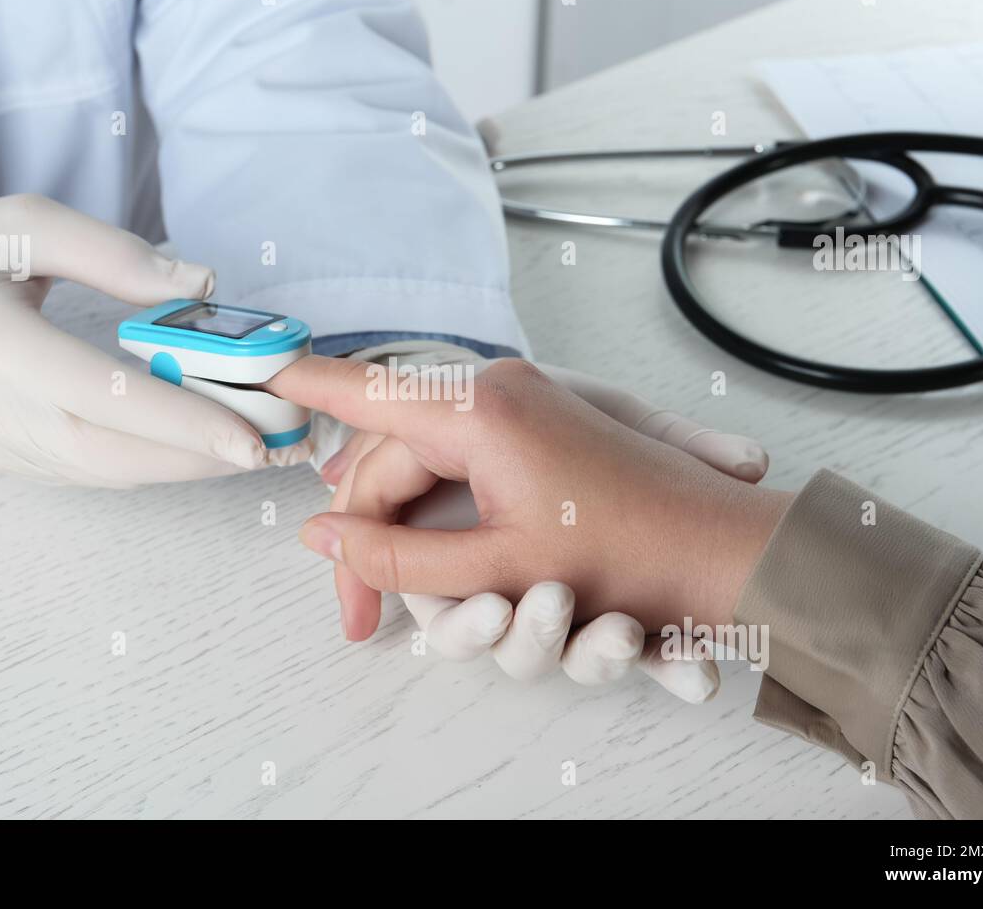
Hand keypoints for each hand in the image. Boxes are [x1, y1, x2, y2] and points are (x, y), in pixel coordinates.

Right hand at [0, 195, 309, 485]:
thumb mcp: (21, 223)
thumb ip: (114, 253)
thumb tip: (204, 283)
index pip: (101, 395)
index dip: (180, 422)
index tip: (250, 438)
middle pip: (115, 454)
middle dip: (201, 457)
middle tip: (276, 446)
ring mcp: (1, 447)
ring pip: (108, 473)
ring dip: (185, 467)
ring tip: (254, 447)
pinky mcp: (11, 463)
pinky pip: (91, 474)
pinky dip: (150, 466)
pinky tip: (197, 448)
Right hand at [270, 357, 791, 641]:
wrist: (727, 551)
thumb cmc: (628, 555)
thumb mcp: (495, 570)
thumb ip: (396, 556)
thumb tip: (322, 540)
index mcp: (478, 410)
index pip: (363, 391)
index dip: (302, 385)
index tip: (255, 368)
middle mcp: (495, 392)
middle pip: (391, 453)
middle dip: (364, 533)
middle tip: (358, 615)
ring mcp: (522, 405)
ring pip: (425, 461)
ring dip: (400, 526)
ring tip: (385, 594)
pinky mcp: (541, 427)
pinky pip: (460, 459)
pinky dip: (437, 505)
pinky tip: (425, 546)